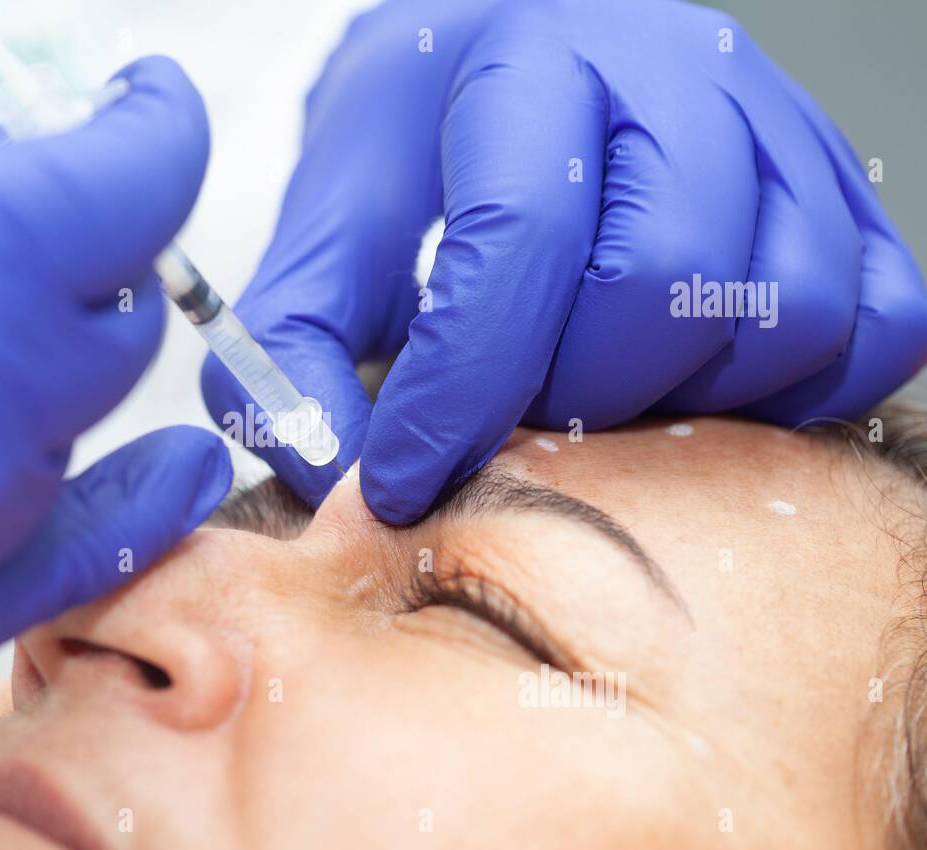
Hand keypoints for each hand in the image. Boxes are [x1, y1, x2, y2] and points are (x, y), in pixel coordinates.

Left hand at [202, 0, 926, 522]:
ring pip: (783, 312)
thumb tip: (322, 466)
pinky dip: (798, 392)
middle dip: (572, 393)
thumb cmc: (422, 149)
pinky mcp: (841, 191)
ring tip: (600, 386)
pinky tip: (700, 382)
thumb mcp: (328, 234)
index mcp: (533, 62)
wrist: (505, 60)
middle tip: (517, 407)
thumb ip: (294, 348)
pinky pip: (877, 325)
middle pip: (663, 285)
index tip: (403, 476)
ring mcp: (779, 128)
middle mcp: (676, 74)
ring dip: (682, 399)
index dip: (459, 391)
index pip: (519, 240)